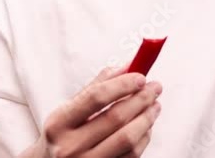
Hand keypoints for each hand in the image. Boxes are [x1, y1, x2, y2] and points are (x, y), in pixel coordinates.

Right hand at [25, 66, 161, 157]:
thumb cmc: (62, 134)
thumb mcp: (68, 110)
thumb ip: (96, 87)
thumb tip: (127, 66)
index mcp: (59, 123)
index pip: (96, 98)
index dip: (122, 85)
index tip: (141, 76)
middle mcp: (70, 147)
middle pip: (115, 118)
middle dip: (141, 99)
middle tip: (155, 87)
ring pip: (127, 139)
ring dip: (146, 119)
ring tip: (154, 105)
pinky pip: (131, 156)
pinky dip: (144, 138)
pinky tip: (146, 126)